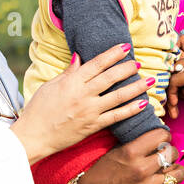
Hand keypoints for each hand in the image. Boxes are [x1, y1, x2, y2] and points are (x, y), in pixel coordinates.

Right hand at [11, 45, 147, 163]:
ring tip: (150, 80)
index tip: (125, 47)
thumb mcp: (50, 85)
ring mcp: (90, 111)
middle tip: (138, 62)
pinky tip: (143, 104)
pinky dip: (131, 110)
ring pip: (118, 97)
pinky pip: (116, 117)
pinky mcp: (93, 126)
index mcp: (72, 82)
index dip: (112, 54)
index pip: (96, 64)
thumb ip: (68, 72)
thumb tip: (79, 56)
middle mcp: (83, 95)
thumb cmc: (38, 109)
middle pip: (110, 78)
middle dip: (127, 68)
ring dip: (136, 87)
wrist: (33, 136)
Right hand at [53, 130, 183, 183]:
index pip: (163, 135)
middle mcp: (141, 169)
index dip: (164, 136)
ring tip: (169, 170)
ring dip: (175, 170)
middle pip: (173, 153)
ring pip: (178, 173)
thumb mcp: (118, 150)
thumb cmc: (103, 171)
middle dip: (170, 152)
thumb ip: (138, 143)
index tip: (162, 140)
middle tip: (165, 155)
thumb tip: (160, 136)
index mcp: (132, 152)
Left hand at [165, 33, 183, 120]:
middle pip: (172, 63)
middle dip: (169, 82)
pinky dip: (172, 95)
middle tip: (172, 100)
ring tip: (174, 105)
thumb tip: (169, 85)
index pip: (179, 49)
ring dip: (169, 91)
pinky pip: (174, 81)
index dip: (171, 65)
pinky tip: (176, 106)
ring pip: (171, 73)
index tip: (169, 83)